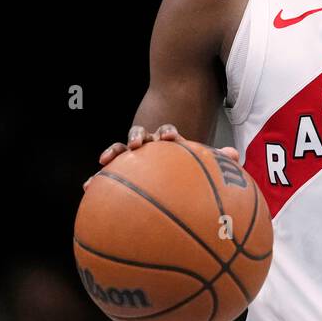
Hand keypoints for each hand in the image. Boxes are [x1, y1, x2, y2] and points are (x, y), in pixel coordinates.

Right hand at [85, 123, 240, 189]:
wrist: (170, 171)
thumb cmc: (188, 171)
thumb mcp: (202, 167)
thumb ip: (217, 161)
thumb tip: (235, 155)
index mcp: (169, 145)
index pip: (168, 132)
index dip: (168, 132)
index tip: (171, 138)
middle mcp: (149, 147)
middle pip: (140, 135)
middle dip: (137, 136)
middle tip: (137, 144)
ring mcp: (133, 159)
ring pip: (120, 151)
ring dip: (113, 152)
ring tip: (105, 160)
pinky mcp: (120, 173)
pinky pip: (107, 176)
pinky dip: (97, 180)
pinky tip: (86, 188)